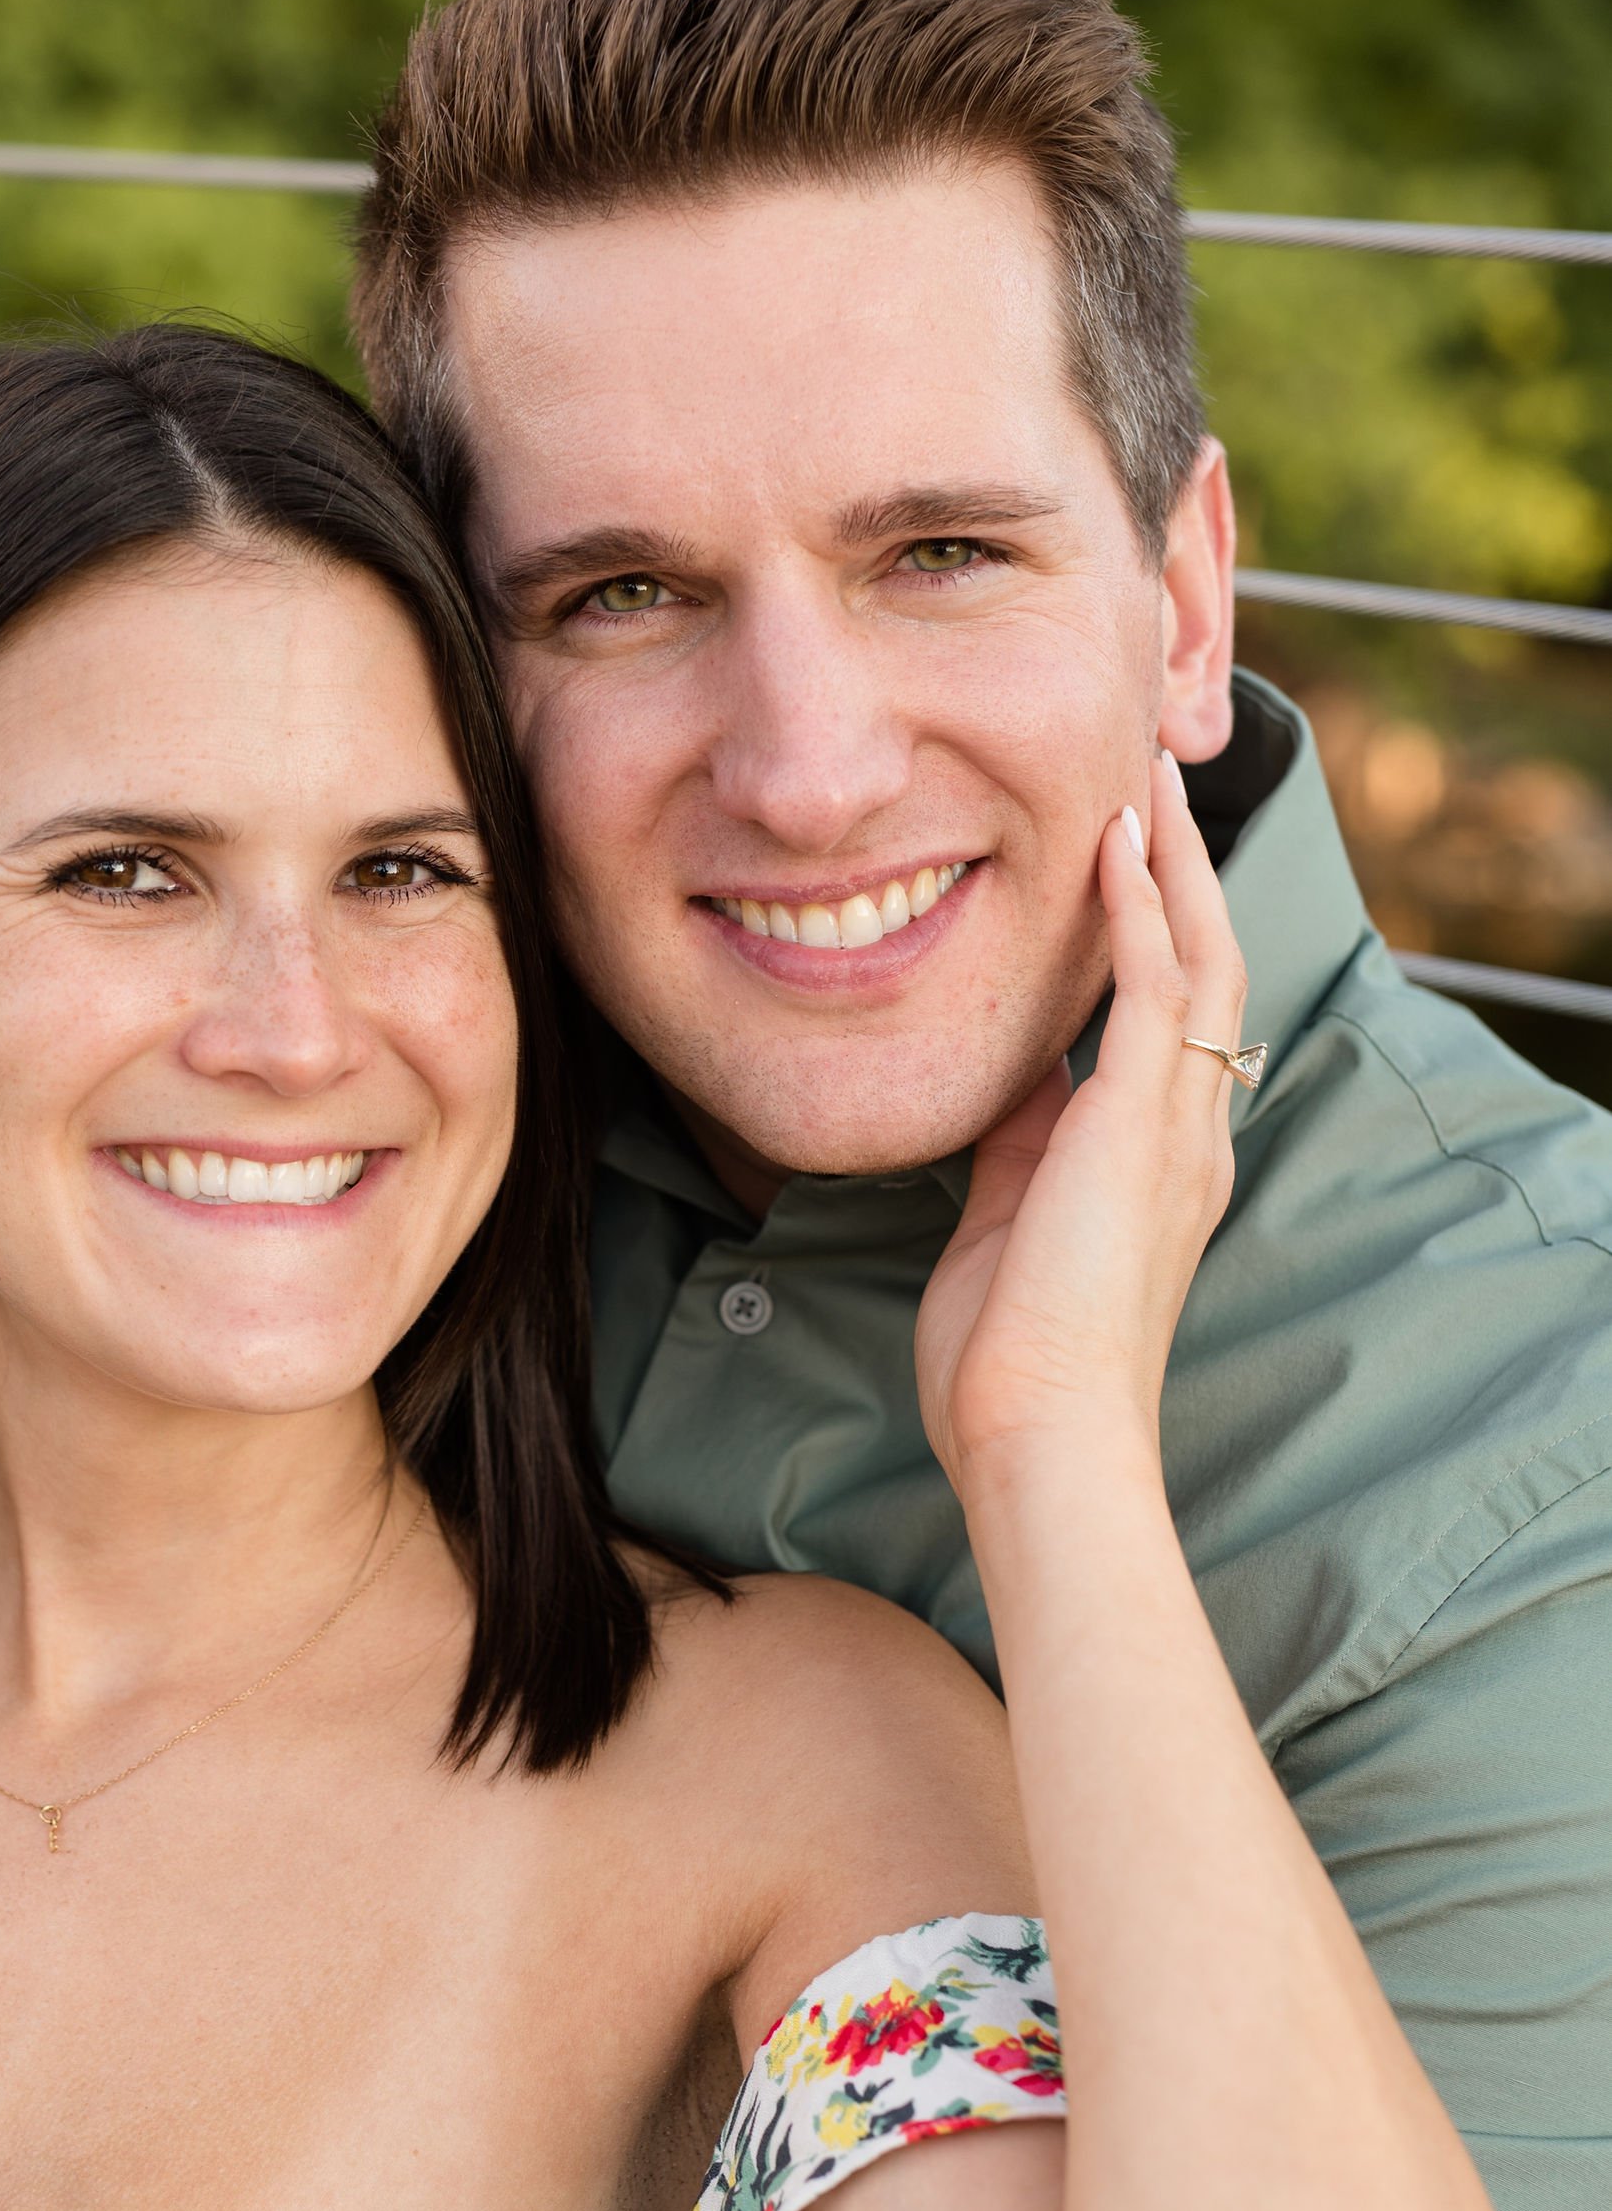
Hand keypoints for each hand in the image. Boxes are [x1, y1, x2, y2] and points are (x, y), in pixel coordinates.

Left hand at [914, 750, 1247, 1497]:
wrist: (1038, 1430)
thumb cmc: (1009, 1360)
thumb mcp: (1008, 1225)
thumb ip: (1018, 1149)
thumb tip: (1005, 1084)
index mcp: (1161, 1166)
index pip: (1171, 1024)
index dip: (1155, 936)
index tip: (1124, 866)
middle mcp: (1189, 1135)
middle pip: (1206, 968)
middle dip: (1182, 873)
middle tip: (1156, 787)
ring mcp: (1175, 1126)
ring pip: (1197, 957)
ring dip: (1171, 863)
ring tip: (1148, 780)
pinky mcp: (1138, 1122)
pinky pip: (1150, 985)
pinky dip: (1134, 906)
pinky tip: (1115, 841)